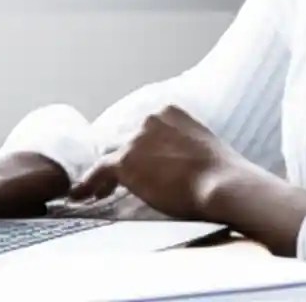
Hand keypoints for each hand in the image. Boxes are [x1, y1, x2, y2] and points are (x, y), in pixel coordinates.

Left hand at [68, 105, 250, 220]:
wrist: (224, 184)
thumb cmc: (223, 174)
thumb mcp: (203, 147)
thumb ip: (182, 146)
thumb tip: (173, 164)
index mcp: (170, 111)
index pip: (143, 129)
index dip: (136, 149)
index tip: (137, 164)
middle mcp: (149, 118)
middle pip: (125, 142)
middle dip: (123, 162)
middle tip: (113, 183)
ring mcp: (136, 139)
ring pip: (112, 158)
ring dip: (105, 176)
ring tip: (95, 193)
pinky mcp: (126, 161)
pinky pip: (99, 172)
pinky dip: (88, 184)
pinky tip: (81, 195)